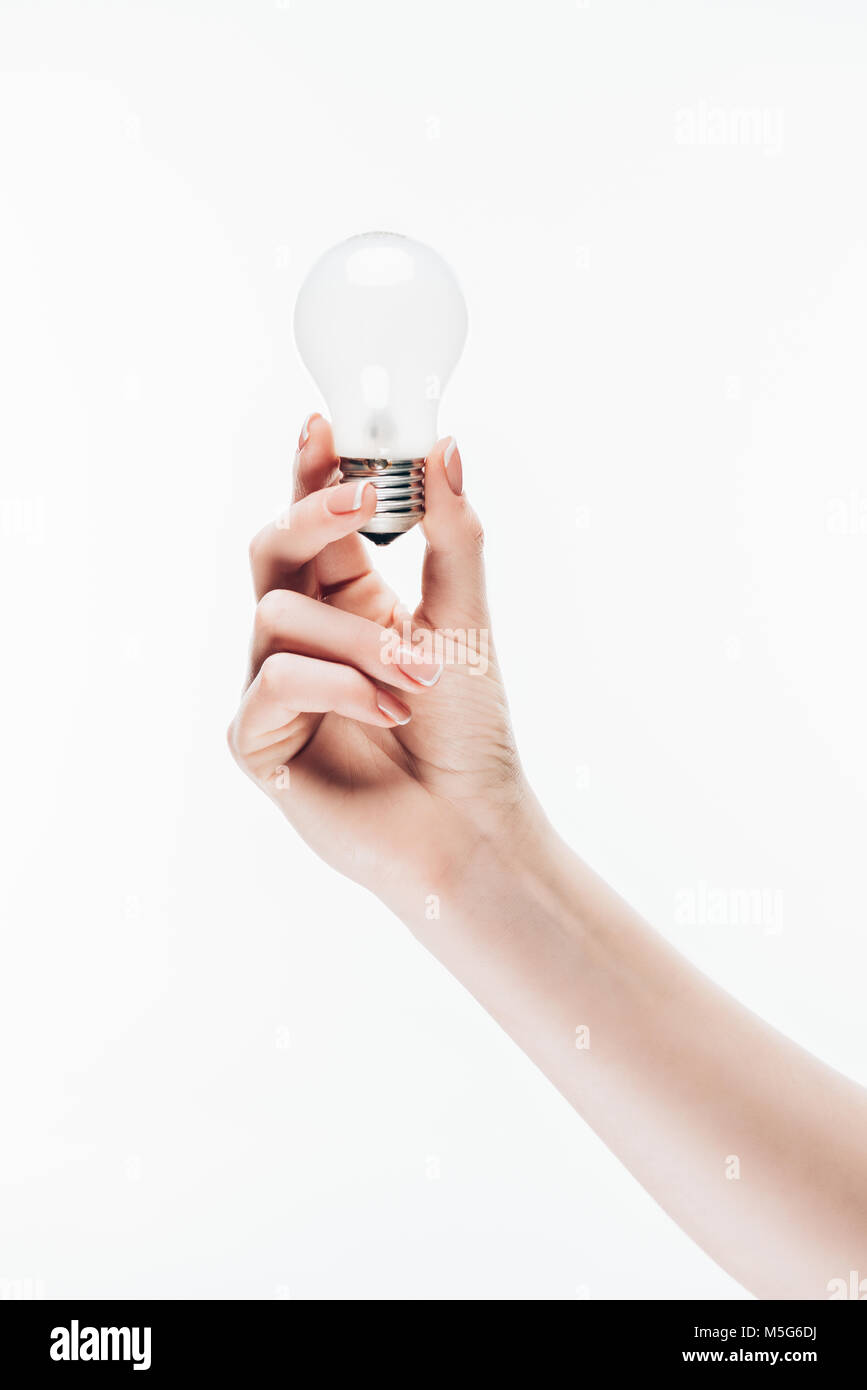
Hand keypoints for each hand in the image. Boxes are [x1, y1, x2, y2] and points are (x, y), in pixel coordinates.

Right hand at [228, 414, 529, 908]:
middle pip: (272, 550)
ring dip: (359, 639)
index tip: (323, 423)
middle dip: (315, 515)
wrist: (470, 827)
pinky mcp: (257, 740)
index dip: (310, 472)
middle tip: (365, 496)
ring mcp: (274, 689)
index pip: (314, 524)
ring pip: (279, 616)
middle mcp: (304, 639)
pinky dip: (336, 688)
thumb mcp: (466, 622)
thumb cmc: (469, 732)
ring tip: (417, 679)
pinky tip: (385, 714)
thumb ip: (453, 537)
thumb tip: (443, 447)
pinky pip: (272, 683)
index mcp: (348, 604)